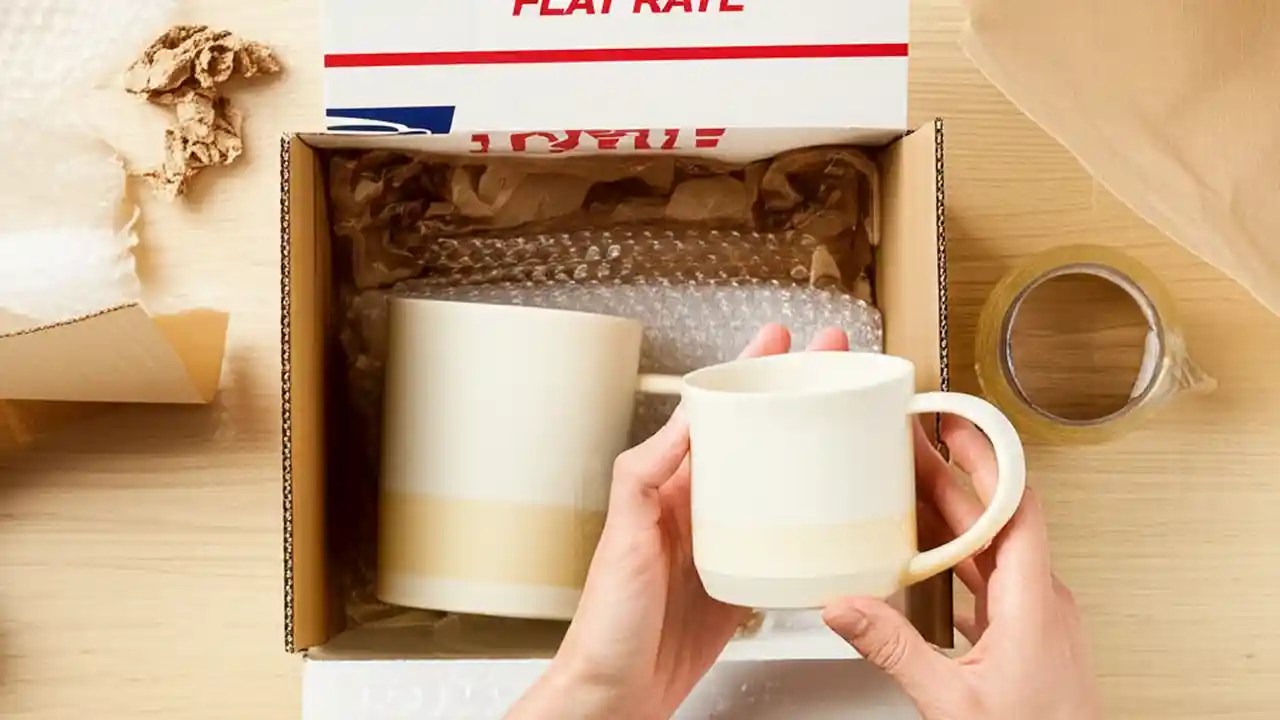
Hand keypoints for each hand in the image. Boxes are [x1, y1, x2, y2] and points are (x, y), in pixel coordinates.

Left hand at [507, 324, 851, 719]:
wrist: (616, 693)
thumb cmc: (607, 623)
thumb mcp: (622, 536)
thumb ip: (645, 473)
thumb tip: (682, 420)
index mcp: (666, 486)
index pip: (713, 414)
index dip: (746, 372)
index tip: (779, 340)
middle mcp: (696, 507)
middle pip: (754, 438)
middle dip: (791, 399)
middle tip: (831, 368)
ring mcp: (722, 542)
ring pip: (773, 482)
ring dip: (807, 451)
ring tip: (846, 424)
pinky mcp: (740, 581)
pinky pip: (782, 539)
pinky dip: (810, 519)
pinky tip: (835, 510)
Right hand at [823, 415, 1101, 718]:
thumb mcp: (951, 702)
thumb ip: (894, 650)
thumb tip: (844, 606)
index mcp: (1033, 603)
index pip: (1016, 505)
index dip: (986, 457)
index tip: (957, 423)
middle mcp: (1043, 602)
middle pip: (996, 520)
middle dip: (952, 477)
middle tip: (913, 445)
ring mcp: (1039, 620)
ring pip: (993, 550)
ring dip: (952, 518)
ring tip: (911, 490)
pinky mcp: (1030, 638)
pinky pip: (992, 581)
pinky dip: (957, 560)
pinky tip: (927, 562)